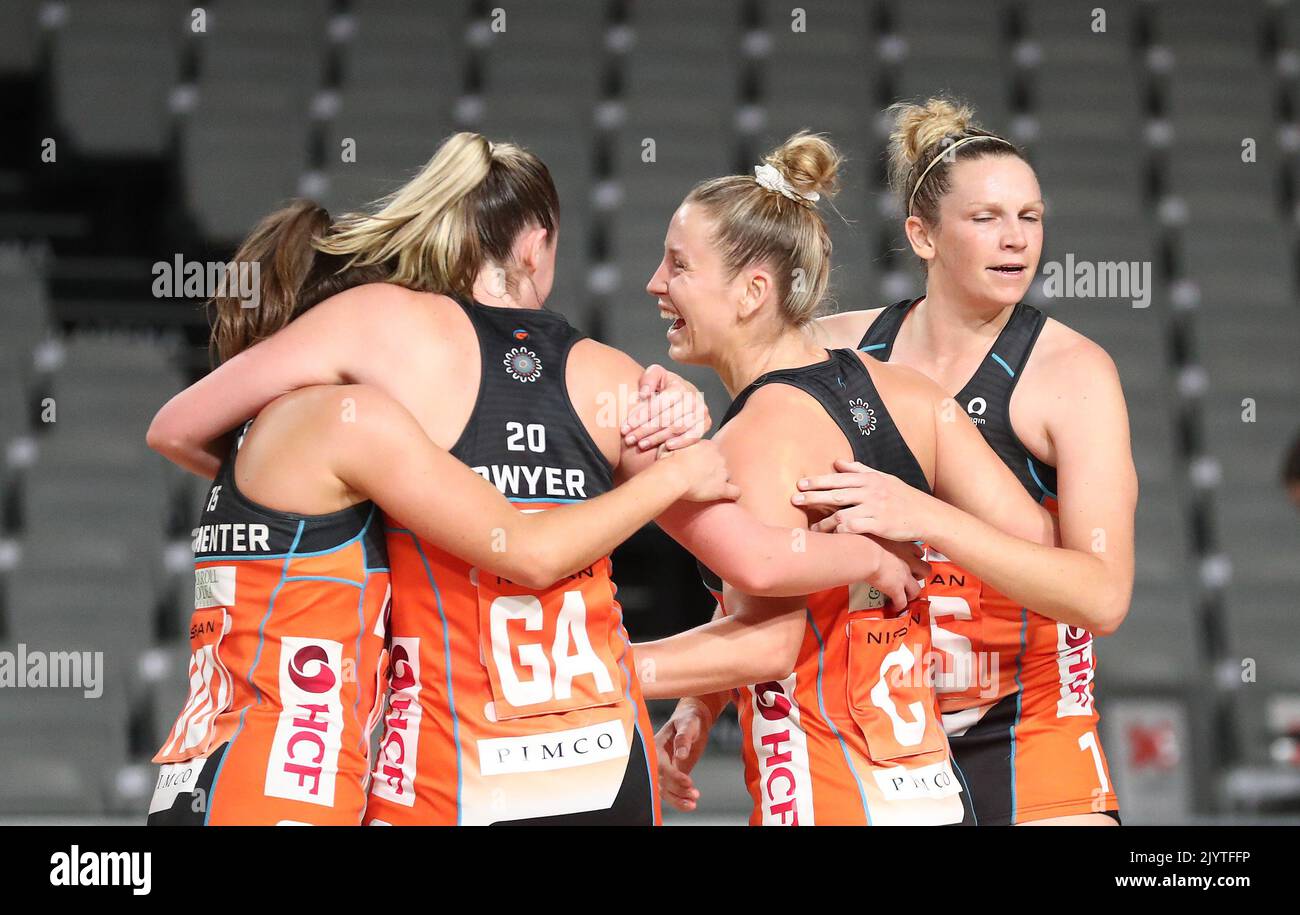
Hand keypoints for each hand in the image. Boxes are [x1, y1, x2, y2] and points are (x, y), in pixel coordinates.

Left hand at [621, 364, 711, 451]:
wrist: (684, 392)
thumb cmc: (665, 385)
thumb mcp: (655, 375)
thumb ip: (648, 379)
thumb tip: (644, 394)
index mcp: (679, 386)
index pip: (658, 404)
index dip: (641, 417)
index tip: (625, 427)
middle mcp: (693, 398)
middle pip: (666, 418)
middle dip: (645, 430)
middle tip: (629, 439)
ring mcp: (701, 412)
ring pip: (677, 428)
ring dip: (657, 438)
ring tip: (640, 444)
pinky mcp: (705, 423)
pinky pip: (694, 436)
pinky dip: (681, 442)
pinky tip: (665, 447)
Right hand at [655, 699, 713, 811]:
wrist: (692, 722)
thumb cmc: (688, 720)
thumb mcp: (687, 724)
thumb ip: (683, 738)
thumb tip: (681, 754)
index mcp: (655, 746)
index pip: (661, 765)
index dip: (673, 775)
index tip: (688, 781)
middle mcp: (655, 760)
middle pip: (661, 781)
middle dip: (677, 790)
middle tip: (694, 794)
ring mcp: (663, 769)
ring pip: (664, 791)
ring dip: (678, 799)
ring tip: (693, 803)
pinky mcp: (671, 776)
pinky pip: (671, 792)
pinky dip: (679, 800)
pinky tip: (690, 805)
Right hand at [660, 439, 740, 502]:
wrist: (672, 475)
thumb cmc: (667, 462)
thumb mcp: (668, 446)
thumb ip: (675, 444)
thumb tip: (671, 444)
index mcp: (707, 446)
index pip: (712, 452)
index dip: (705, 460)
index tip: (697, 465)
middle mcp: (718, 457)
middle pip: (720, 463)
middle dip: (713, 470)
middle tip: (700, 477)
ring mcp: (722, 473)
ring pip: (726, 476)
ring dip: (719, 481)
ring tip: (709, 488)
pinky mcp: (721, 489)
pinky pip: (735, 491)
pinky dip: (734, 494)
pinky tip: (731, 497)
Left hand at [793, 459, 936, 541]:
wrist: (926, 515)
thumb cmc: (903, 496)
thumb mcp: (883, 478)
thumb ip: (859, 470)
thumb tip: (837, 462)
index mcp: (870, 479)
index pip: (838, 478)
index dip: (818, 481)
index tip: (800, 483)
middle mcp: (871, 491)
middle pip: (836, 493)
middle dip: (813, 496)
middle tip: (795, 500)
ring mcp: (875, 508)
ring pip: (843, 512)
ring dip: (825, 521)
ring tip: (812, 528)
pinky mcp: (880, 525)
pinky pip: (856, 528)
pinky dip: (842, 531)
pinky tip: (833, 535)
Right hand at [853, 535, 927, 608]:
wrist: (864, 552)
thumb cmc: (865, 539)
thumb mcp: (875, 532)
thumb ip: (876, 536)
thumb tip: (864, 534)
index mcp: (904, 546)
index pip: (918, 552)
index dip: (915, 557)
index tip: (910, 559)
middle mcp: (908, 561)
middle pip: (925, 570)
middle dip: (919, 575)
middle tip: (910, 577)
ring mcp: (904, 576)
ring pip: (916, 589)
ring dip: (911, 593)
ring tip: (904, 595)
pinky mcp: (896, 589)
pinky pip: (901, 601)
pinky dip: (899, 605)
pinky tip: (894, 606)